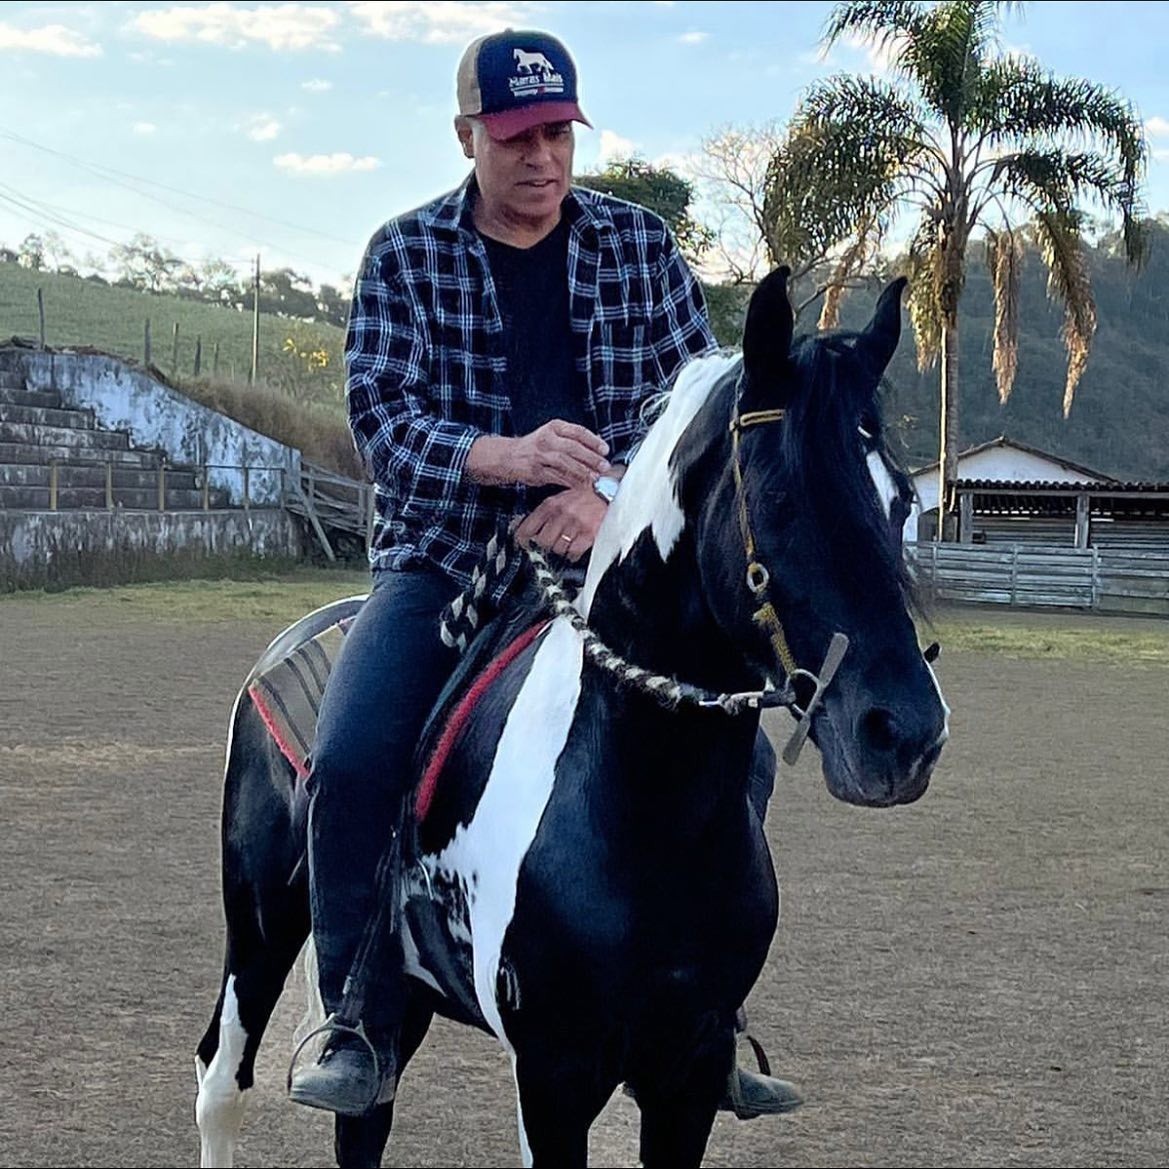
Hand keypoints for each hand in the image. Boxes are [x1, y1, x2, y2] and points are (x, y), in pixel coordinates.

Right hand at [466, 420, 609, 489]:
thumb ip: (572, 441)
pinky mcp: (536, 471)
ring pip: (565, 463)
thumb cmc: (536, 447)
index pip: (578, 432)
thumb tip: (598, 452)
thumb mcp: (552, 436)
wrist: (508, 456)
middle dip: (591, 458)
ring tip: (595, 478)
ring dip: (582, 471)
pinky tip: (581, 486)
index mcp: (554, 427)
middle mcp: (546, 439)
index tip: (605, 450)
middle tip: (604, 466)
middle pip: (573, 447)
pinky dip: (570, 482)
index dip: (593, 441)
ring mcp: (540, 456)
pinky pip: (556, 477)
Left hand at [513, 485, 608, 563]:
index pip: (529, 526)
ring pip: (557, 548)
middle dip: (546, 545)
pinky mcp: (588, 534)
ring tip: (566, 543)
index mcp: (552, 504)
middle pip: (542, 541)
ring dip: (561, 549)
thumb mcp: (562, 497)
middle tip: (551, 543)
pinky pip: (573, 552)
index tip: (524, 544)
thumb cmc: (586, 495)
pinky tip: (575, 550)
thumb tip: (533, 529)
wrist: (610, 493)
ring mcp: (575, 525)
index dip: (523, 539)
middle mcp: (561, 514)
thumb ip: (548, 512)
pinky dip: (573, 555)